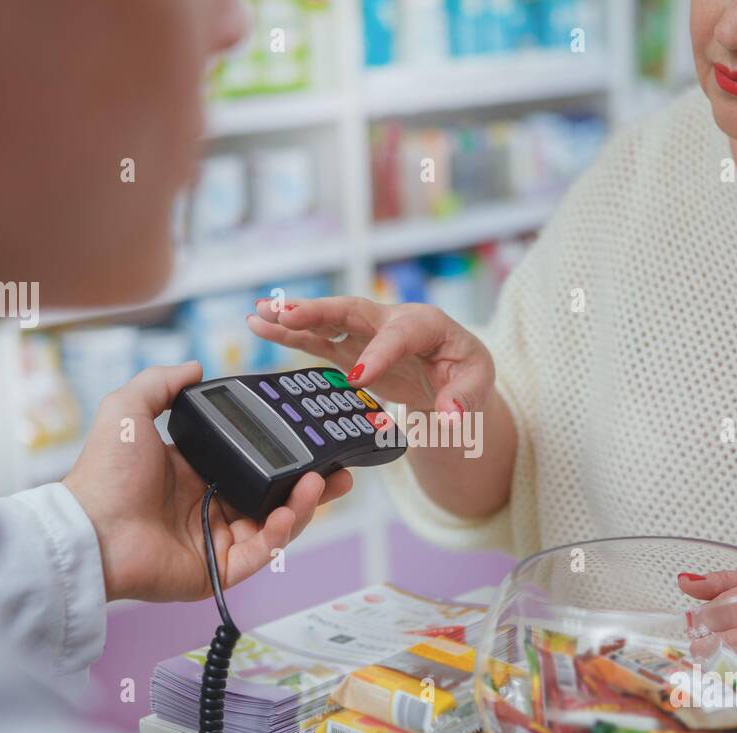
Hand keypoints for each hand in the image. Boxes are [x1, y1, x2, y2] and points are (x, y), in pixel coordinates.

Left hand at [62, 362, 352, 602]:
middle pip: (273, 497)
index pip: (251, 464)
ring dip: (304, 506)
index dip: (283, 455)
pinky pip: (261, 553)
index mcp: (195, 473)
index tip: (312, 441)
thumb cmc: (103, 474)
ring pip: (275, 525)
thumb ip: (161, 383)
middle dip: (311, 486)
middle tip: (341, 471)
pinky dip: (280, 534)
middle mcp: (210, 507)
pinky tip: (289, 512)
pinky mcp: (217, 570)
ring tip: (324, 484)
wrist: (90, 530)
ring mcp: (216, 540)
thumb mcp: (128, 409)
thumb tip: (196, 365)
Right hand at [246, 295, 494, 415]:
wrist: (453, 371)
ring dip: (293, 318)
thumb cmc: (465, 370)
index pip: (398, 336)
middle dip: (320, 311)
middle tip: (288, 314)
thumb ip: (464, 399)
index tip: (361, 377)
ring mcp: (367, 333)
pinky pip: (317, 339)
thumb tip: (449, 419)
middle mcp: (391, 320)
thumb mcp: (477, 382)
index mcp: (425, 324)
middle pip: (352, 310)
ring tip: (259, 313)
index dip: (379, 354)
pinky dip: (290, 333)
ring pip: (327, 321)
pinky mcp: (351, 350)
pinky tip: (261, 326)